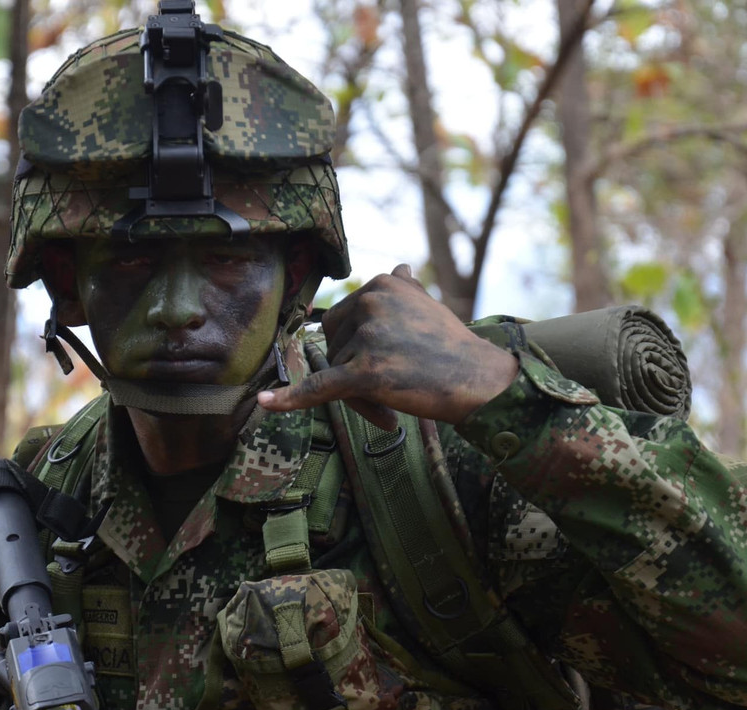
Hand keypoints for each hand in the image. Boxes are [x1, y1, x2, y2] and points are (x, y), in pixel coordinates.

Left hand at [258, 264, 518, 428]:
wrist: (480, 380)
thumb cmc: (453, 348)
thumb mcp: (427, 306)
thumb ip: (404, 290)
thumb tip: (398, 269)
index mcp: (380, 285)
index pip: (343, 320)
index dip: (359, 346)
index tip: (394, 358)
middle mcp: (371, 302)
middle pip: (334, 345)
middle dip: (353, 370)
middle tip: (393, 386)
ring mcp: (367, 336)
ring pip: (337, 374)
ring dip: (361, 395)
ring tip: (399, 398)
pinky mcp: (364, 372)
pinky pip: (319, 388)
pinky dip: (291, 399)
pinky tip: (265, 402)